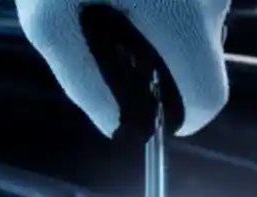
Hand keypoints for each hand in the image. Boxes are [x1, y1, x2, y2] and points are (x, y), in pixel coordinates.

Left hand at [16, 0, 230, 136]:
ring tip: (105, 0)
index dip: (181, 121)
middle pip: (201, 61)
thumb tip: (110, 125)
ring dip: (160, 27)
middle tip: (105, 39)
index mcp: (183, 16)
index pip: (208, 98)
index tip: (152, 120)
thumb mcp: (48, 18)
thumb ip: (80, 79)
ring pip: (196, 24)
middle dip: (159, 66)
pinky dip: (164, 0)